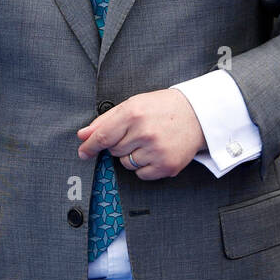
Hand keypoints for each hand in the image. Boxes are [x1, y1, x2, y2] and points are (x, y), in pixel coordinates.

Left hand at [76, 89, 204, 180]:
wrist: (197, 115)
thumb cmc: (162, 108)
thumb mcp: (133, 105)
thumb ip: (105, 121)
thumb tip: (83, 135)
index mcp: (134, 113)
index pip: (103, 136)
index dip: (90, 146)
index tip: (83, 152)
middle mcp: (145, 133)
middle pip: (114, 150)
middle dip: (119, 144)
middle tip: (136, 133)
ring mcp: (157, 151)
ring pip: (126, 164)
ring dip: (131, 156)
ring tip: (148, 141)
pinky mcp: (167, 166)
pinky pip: (141, 175)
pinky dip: (144, 167)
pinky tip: (155, 152)